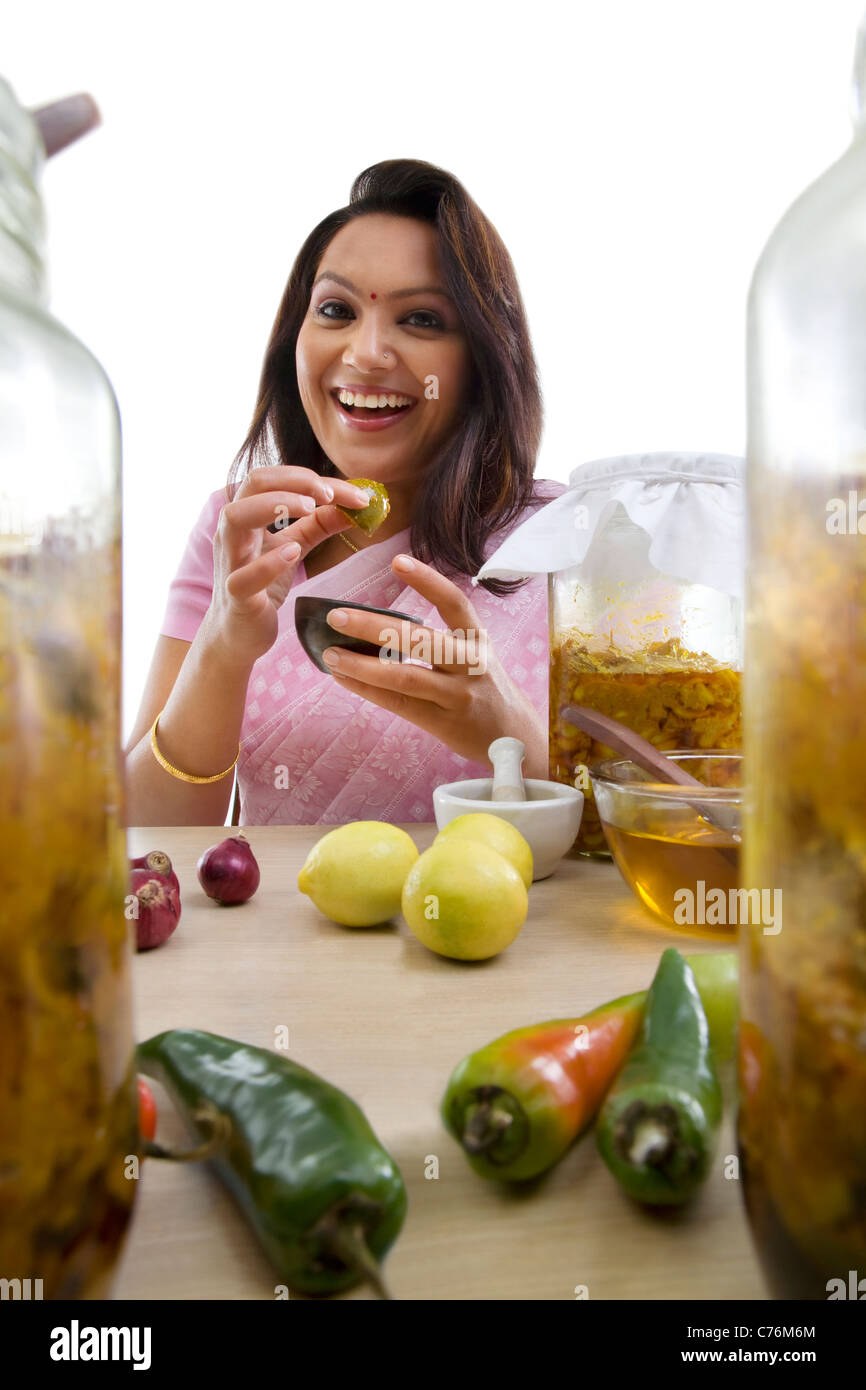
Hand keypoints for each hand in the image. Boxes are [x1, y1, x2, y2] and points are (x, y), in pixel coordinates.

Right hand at [207, 466, 369, 663]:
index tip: (355, 494)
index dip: (315, 480)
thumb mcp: (292, 548)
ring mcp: (231, 561)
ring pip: (235, 517)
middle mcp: (233, 531)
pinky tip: (293, 553)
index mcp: (247, 515)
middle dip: (295, 481)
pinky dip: (269, 562)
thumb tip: (352, 506)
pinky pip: (244, 576)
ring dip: (275, 505)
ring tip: (310, 509)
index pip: (277, 479)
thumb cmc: (261, 586)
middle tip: (329, 495)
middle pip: (253, 483)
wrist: (237, 634)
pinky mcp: (236, 595)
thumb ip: (318, 526)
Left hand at [320, 554, 548, 772]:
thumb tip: (378, 626)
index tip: (397, 560)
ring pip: (404, 676)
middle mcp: (470, 664)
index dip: (427, 580)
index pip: (454, 602)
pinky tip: (344, 679)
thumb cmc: (486, 690)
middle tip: (336, 615)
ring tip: (330, 654)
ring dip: (361, 665)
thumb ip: (439, 641)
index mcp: (478, 639)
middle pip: (419, 639)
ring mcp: (458, 695)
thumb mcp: (476, 656)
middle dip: (374, 626)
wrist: (516, 738)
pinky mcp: (444, 723)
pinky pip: (400, 704)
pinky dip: (368, 690)